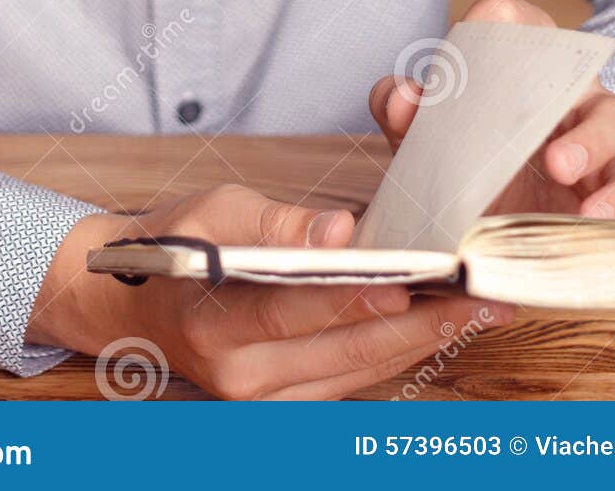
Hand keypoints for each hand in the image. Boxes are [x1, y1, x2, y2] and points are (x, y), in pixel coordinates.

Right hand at [27, 182, 511, 399]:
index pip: (292, 312)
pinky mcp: (283, 404)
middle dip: (419, 321)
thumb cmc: (175, 244)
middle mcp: (239, 377)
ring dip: (420, 339)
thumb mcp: (214, 211)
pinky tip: (436, 324)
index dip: (353, 297)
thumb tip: (341, 230)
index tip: (411, 280)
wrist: (134, 303)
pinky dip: (394, 351)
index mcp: (211, 322)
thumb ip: (278, 222)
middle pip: (342, 352)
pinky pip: (351, 381)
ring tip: (477, 309)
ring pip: (358, 373)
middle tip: (480, 294)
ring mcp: (263, 400)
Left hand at [369, 0, 614, 219]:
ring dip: (596, 150)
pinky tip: (594, 219)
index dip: (503, 18)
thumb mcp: (429, 132)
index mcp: (518, 65)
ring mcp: (595, 135)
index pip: (515, 21)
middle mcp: (562, 90)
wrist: (497, 209)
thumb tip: (402, 100)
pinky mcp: (611, 182)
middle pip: (580, 76)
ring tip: (571, 184)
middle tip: (548, 153)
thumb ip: (403, 110)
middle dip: (561, 103)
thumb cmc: (467, 152)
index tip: (485, 21)